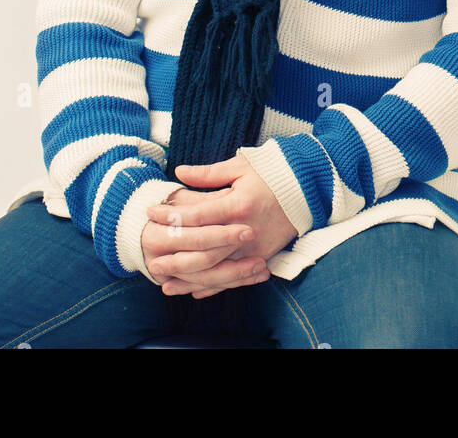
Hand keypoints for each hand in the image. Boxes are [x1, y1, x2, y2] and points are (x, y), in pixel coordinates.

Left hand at [145, 156, 300, 298]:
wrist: (308, 189)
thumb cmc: (272, 174)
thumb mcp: (240, 167)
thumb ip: (208, 174)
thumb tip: (179, 173)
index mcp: (237, 204)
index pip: (196, 215)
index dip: (171, 216)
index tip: (150, 213)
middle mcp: (244, 231)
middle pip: (203, 250)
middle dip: (174, 255)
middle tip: (149, 258)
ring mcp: (254, 248)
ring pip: (216, 270)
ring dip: (189, 279)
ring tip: (164, 282)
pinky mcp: (262, 258)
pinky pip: (233, 278)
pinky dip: (213, 287)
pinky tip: (194, 291)